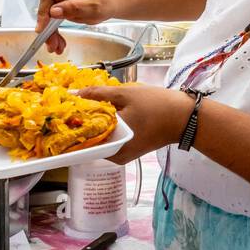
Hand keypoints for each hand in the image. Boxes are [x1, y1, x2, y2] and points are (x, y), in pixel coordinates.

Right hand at [35, 0, 120, 52]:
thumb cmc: (108, 0)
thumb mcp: (97, 7)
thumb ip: (76, 7)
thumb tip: (54, 11)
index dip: (43, 13)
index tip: (42, 30)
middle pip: (47, 5)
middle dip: (48, 28)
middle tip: (53, 44)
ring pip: (48, 12)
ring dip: (51, 31)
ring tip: (58, 45)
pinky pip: (52, 14)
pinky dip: (55, 28)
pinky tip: (58, 39)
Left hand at [77, 84, 191, 164]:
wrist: (186, 118)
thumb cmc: (158, 106)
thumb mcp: (126, 94)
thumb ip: (98, 94)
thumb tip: (74, 93)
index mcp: (113, 146)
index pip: (81, 140)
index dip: (70, 125)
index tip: (63, 111)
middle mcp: (115, 156)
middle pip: (89, 140)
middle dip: (82, 123)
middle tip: (74, 105)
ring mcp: (122, 155)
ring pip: (100, 139)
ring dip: (94, 124)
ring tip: (88, 106)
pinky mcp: (129, 150)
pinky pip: (110, 139)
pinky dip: (107, 128)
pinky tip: (105, 113)